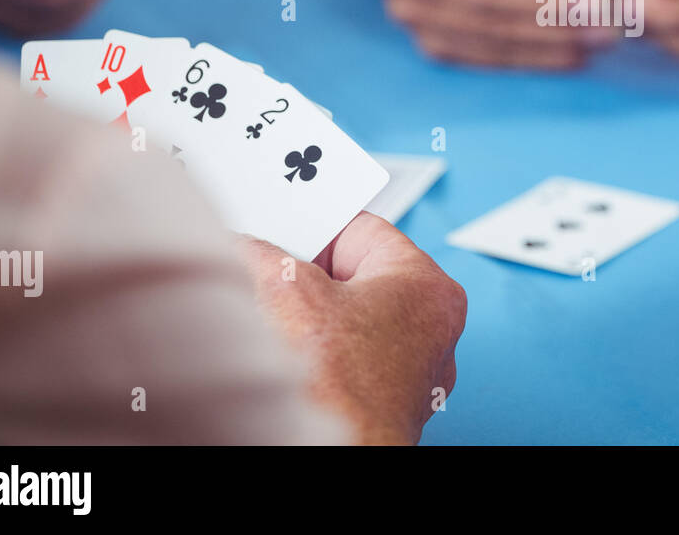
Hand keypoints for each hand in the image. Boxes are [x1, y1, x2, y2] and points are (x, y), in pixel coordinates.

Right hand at [239, 212, 466, 444]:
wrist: (334, 450)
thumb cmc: (335, 384)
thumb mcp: (285, 290)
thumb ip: (264, 254)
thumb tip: (246, 247)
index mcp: (426, 285)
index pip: (363, 231)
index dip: (315, 228)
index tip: (282, 233)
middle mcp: (433, 328)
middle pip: (358, 277)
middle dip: (309, 278)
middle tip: (273, 279)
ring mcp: (415, 370)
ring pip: (354, 322)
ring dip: (313, 321)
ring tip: (282, 325)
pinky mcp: (391, 402)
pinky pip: (354, 360)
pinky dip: (323, 357)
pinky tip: (295, 361)